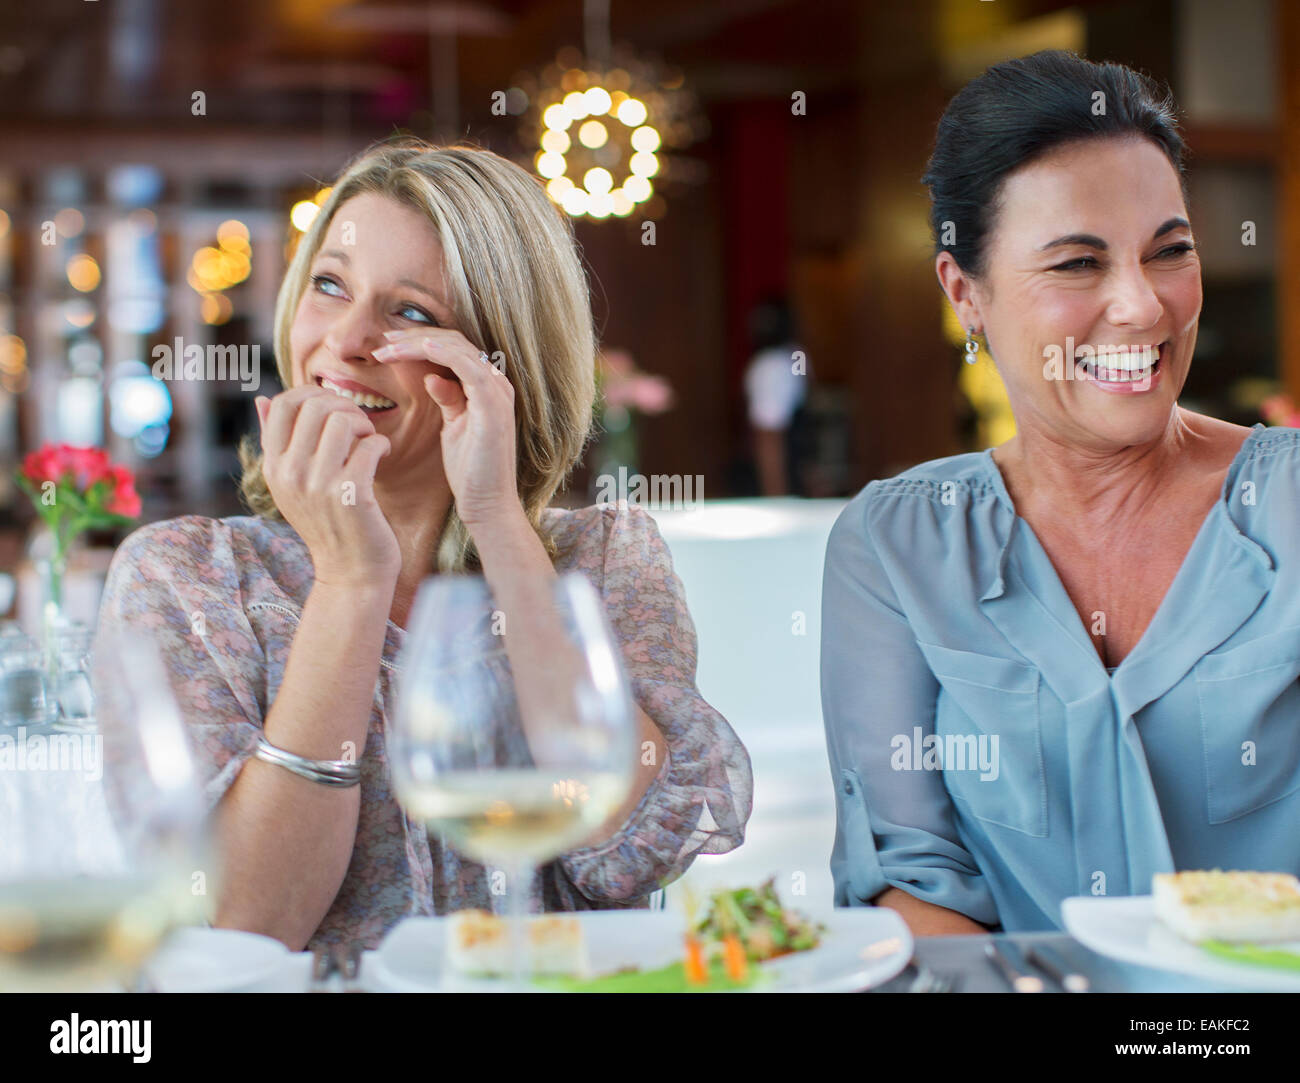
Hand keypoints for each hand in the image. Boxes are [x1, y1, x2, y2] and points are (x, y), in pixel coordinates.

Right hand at [254, 386, 399, 585]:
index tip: (333, 408)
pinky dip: (381, 443)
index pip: (281, 404)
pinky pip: (370, 445)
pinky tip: (382, 454)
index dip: (313, 394)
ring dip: (364, 424)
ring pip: (342, 421)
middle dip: (344, 407)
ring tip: (368, 440)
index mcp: (274, 467)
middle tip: (358, 426)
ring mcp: (319, 485)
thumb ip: (277, 442)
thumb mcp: (292, 484)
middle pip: (315, 406)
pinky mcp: (351, 495)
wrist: (350, 571)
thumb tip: (262, 399)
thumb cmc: (328, 522)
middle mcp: (290, 474)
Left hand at [374, 328, 521, 531]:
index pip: (454, 349)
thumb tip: (431, 377)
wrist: (487, 503)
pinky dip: (443, 354)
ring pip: (458, 349)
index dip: (421, 342)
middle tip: (383, 340)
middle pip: (455, 342)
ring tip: (387, 348)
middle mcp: (497, 384)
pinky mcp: (492, 406)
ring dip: (419, 344)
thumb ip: (447, 399)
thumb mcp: (454, 427)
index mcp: (488, 387)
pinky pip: (468, 368)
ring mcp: (497, 393)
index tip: (388, 345)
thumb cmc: (471, 471)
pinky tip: (418, 349)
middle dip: (415, 338)